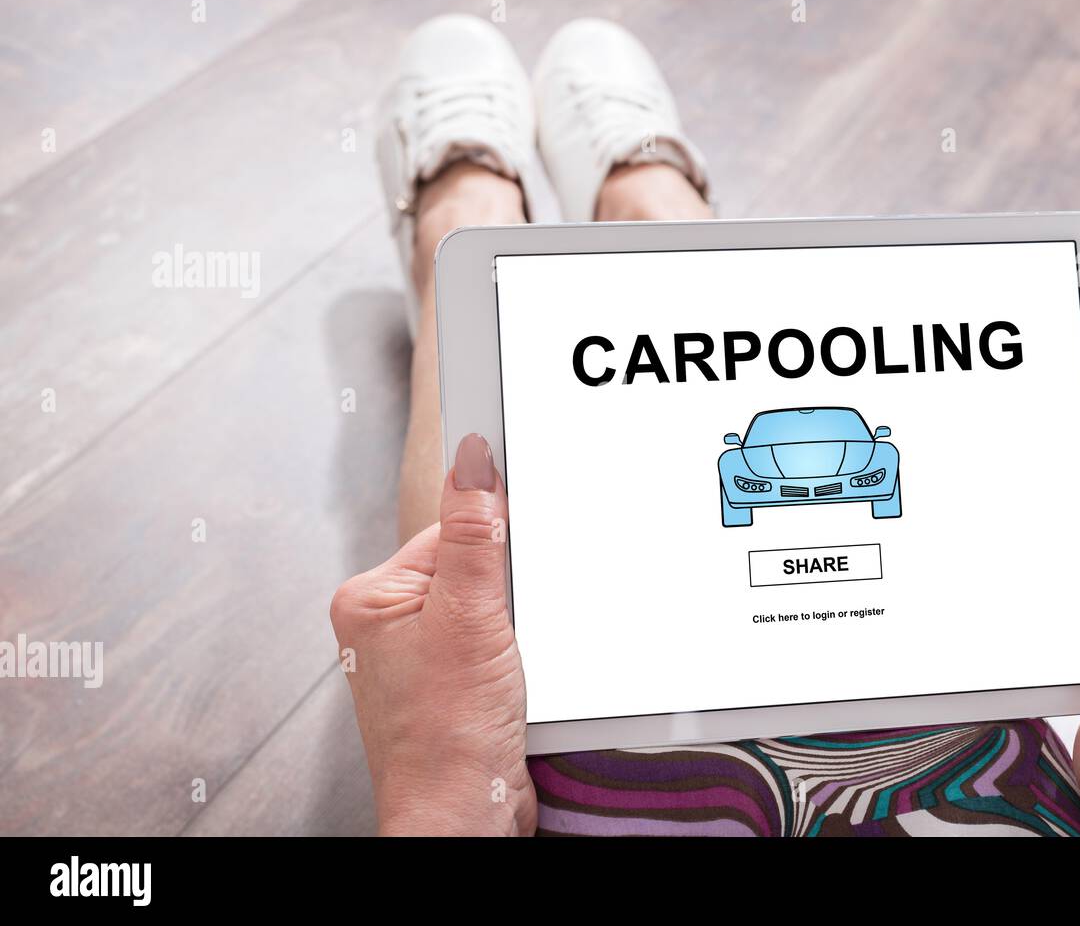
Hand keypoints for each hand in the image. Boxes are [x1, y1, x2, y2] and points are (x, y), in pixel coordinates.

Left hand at [329, 434, 533, 834]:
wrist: (463, 815)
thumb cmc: (448, 737)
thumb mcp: (468, 617)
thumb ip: (475, 533)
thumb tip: (472, 456)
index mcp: (371, 598)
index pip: (449, 530)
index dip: (493, 542)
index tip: (517, 555)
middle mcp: (389, 625)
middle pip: (471, 567)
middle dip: (504, 594)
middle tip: (503, 634)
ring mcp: (421, 657)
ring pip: (489, 607)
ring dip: (514, 628)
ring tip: (503, 669)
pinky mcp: (452, 682)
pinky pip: (495, 642)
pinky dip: (515, 653)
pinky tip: (511, 680)